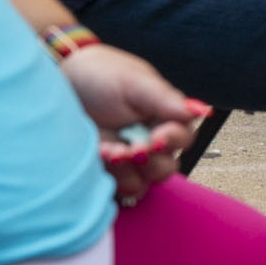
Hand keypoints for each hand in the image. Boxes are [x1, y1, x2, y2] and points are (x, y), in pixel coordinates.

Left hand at [57, 43, 211, 206]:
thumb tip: (204, 111)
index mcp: (163, 117)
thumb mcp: (135, 83)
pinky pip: (115, 189)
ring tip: (107, 150)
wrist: (61, 83)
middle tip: (131, 149)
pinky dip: (108, 177)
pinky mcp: (105, 172)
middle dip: (149, 162)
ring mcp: (126, 160)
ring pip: (142, 184)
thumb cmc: (101, 75)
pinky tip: (96, 153)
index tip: (156, 137)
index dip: (173, 141)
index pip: (183, 138)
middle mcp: (149, 141)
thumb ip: (167, 100)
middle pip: (166, 168)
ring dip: (126, 171)